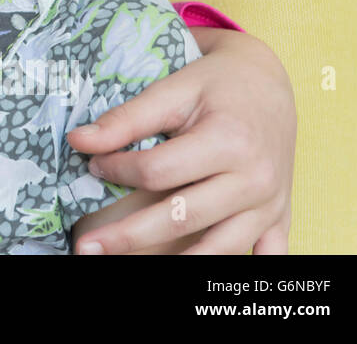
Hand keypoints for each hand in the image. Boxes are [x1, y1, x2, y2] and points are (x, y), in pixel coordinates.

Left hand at [67, 27, 294, 253]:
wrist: (268, 82)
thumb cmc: (216, 83)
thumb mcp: (172, 90)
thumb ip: (126, 119)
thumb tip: (77, 141)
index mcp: (229, 142)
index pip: (159, 171)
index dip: (118, 170)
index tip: (92, 165)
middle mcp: (255, 179)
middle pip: (183, 218)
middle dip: (129, 236)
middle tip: (86, 247)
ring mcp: (271, 204)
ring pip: (219, 249)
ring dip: (176, 264)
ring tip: (129, 266)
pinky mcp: (280, 217)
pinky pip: (263, 256)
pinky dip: (235, 272)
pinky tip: (197, 274)